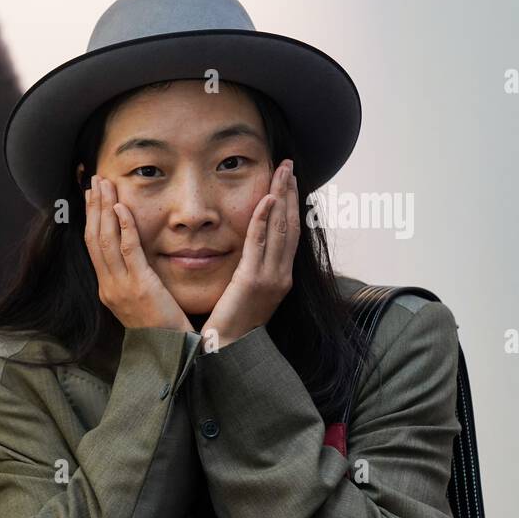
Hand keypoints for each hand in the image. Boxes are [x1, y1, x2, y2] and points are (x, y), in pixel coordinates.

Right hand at [84, 173, 191, 332]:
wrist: (171, 354)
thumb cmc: (162, 330)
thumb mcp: (141, 303)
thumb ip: (135, 279)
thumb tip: (135, 258)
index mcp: (107, 289)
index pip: (93, 246)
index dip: (91, 218)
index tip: (91, 196)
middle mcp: (108, 287)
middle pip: (94, 239)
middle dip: (93, 207)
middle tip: (94, 180)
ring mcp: (121, 287)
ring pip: (105, 241)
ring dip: (104, 210)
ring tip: (104, 185)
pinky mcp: (140, 287)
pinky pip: (128, 252)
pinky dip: (123, 228)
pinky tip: (121, 209)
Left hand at [200, 159, 299, 349]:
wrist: (226, 352)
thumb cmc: (232, 326)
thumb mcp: (246, 294)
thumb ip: (250, 271)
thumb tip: (249, 253)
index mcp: (280, 277)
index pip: (290, 233)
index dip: (292, 205)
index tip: (289, 180)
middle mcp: (281, 276)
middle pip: (291, 225)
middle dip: (290, 193)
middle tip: (288, 165)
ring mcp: (270, 279)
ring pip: (280, 230)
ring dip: (281, 197)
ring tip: (281, 171)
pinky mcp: (252, 282)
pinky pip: (259, 245)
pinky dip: (264, 221)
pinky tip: (266, 199)